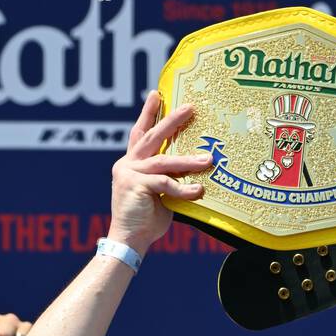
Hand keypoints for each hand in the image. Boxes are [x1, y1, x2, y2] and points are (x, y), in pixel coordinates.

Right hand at [108, 89, 214, 254]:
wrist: (129, 242)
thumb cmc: (145, 222)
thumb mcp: (159, 196)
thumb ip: (168, 180)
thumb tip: (190, 172)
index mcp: (131, 164)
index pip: (140, 133)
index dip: (148, 113)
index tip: (157, 94)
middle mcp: (127, 164)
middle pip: (151, 136)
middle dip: (171, 120)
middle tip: (190, 107)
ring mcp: (129, 173)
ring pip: (163, 161)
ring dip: (188, 160)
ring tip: (209, 159)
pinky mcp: (135, 186)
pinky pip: (165, 184)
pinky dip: (184, 188)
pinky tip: (199, 192)